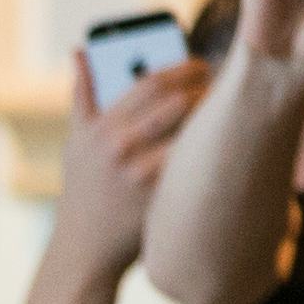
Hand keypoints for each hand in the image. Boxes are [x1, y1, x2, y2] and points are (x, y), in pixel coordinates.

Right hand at [50, 49, 212, 285]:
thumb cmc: (83, 192)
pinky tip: (225, 146)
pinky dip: (212, 151)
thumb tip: (80, 51)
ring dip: (216, 118)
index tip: (201, 65)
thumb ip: (81, 95)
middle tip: (224, 84)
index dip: (184, 68)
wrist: (84, 252)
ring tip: (228, 112)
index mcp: (102, 127)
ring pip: (193, 132)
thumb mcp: (75, 142)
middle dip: (207, 88)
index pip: (151, 82)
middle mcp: (121, 148)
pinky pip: (195, 166)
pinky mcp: (160, 200)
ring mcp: (142, 175)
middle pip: (178, 102)